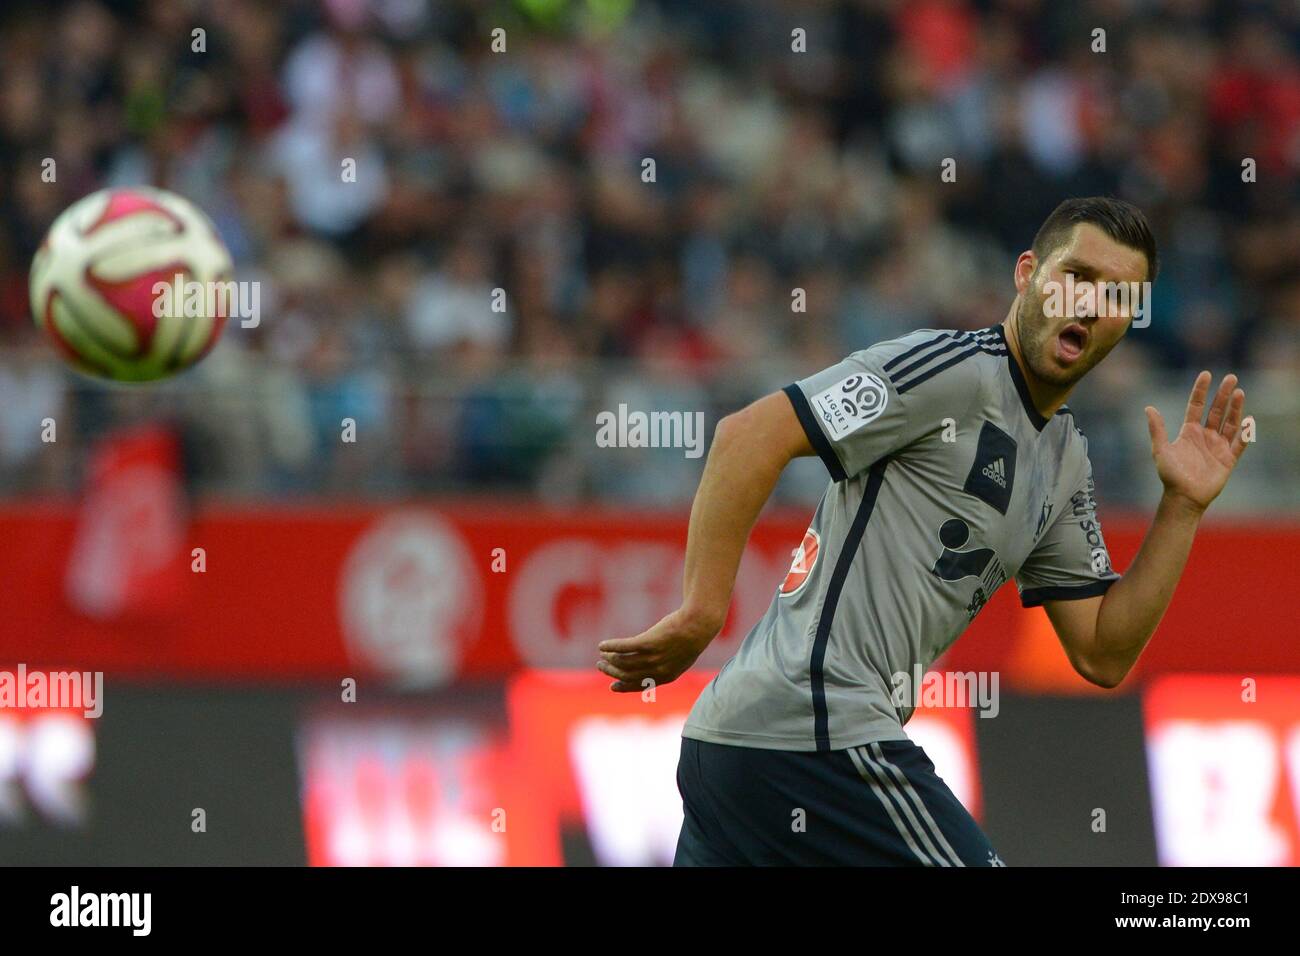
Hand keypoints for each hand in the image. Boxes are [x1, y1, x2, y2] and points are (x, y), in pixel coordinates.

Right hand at [597, 607, 720, 692]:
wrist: (699, 623)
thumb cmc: (691, 636)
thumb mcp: (681, 656)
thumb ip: (667, 664)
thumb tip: (653, 666)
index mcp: (667, 676)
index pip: (640, 686)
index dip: (624, 687)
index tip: (613, 686)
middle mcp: (658, 670)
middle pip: (628, 675)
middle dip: (612, 672)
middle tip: (601, 666)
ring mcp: (653, 657)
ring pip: (624, 662)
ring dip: (610, 659)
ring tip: (602, 654)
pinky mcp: (649, 642)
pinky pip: (624, 647)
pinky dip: (611, 647)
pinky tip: (602, 645)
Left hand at [1145, 371, 1251, 513]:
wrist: (1183, 497)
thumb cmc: (1170, 475)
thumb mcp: (1161, 450)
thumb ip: (1157, 429)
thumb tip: (1148, 408)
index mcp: (1189, 432)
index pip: (1196, 406)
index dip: (1201, 391)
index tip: (1206, 374)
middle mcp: (1205, 436)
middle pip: (1217, 410)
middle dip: (1223, 394)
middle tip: (1231, 377)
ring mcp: (1218, 446)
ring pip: (1230, 423)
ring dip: (1235, 408)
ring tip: (1239, 392)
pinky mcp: (1228, 459)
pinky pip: (1239, 443)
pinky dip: (1244, 433)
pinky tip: (1248, 420)